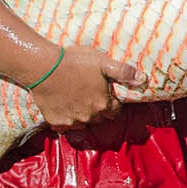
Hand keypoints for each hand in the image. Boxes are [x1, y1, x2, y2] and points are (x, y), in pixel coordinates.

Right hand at [24, 45, 138, 130]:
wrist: (42, 67)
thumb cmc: (75, 62)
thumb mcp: (103, 62)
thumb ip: (124, 72)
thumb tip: (144, 79)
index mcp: (104, 105)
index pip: (115, 111)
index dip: (113, 102)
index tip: (107, 93)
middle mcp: (90, 117)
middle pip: (99, 117)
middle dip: (98, 108)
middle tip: (90, 93)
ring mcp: (72, 121)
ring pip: (83, 122)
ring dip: (82, 113)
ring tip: (76, 97)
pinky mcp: (55, 122)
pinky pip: (64, 125)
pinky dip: (65, 118)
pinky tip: (63, 105)